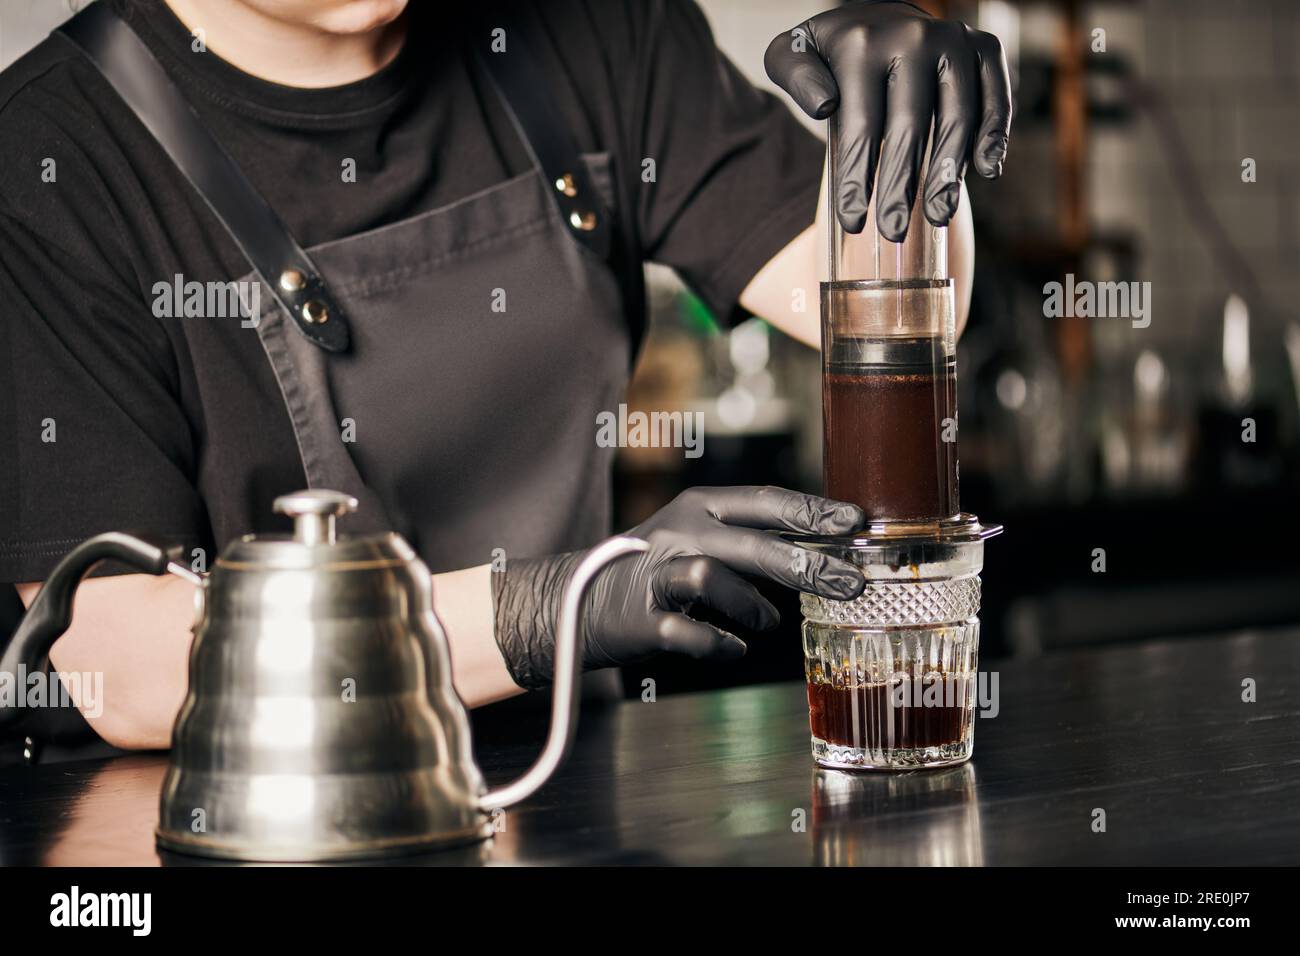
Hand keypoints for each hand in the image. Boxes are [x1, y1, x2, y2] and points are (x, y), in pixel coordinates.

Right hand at [491, 486, 866, 687]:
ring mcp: (655, 574)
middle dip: (808, 564)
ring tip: (768, 623)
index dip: (813, 511)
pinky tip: (732, 649)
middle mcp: (678, 531)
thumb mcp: (700, 538)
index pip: (765, 501)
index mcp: (699, 506)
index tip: (858, 522)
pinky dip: (716, 644)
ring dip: (751, 606)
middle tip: (852, 584)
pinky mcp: (639, 617)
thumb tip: (826, 551)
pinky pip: (684, 632)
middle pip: (752, 543)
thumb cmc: (657, 571)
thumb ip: (752, 542)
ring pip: (711, 577)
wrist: (576, 599)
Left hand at [765, 0, 1011, 240]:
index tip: (853, 220)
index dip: (856, 178)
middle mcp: (913, 37)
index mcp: (862, 44)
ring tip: (938, 216)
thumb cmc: (833, 51)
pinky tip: (986, 172)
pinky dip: (995, 135)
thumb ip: (794, 75)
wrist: (878, 16)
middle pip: (909, 127)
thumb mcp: (792, 53)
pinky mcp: (985, 47)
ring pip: (956, 118)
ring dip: (949, 174)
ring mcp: (953, 41)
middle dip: (900, 187)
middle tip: (893, 231)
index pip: (859, 125)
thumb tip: (824, 105)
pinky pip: (996, 97)